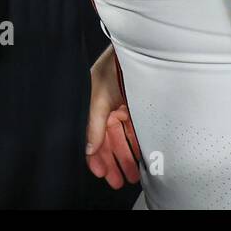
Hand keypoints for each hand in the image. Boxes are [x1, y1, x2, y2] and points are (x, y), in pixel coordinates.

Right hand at [85, 46, 140, 188]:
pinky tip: (140, 159)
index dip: (96, 156)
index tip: (101, 173)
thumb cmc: (113, 66)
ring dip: (127, 158)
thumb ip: (94, 124)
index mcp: (96, 106)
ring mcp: (126, 109)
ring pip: (125, 139)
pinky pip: (138, 131)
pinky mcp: (141, 109)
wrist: (139, 49)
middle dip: (113, 162)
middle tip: (118, 181)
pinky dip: (138, 146)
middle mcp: (110, 109)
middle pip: (110, 141)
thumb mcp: (100, 97)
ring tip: (131, 176)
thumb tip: (89, 148)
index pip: (93, 136)